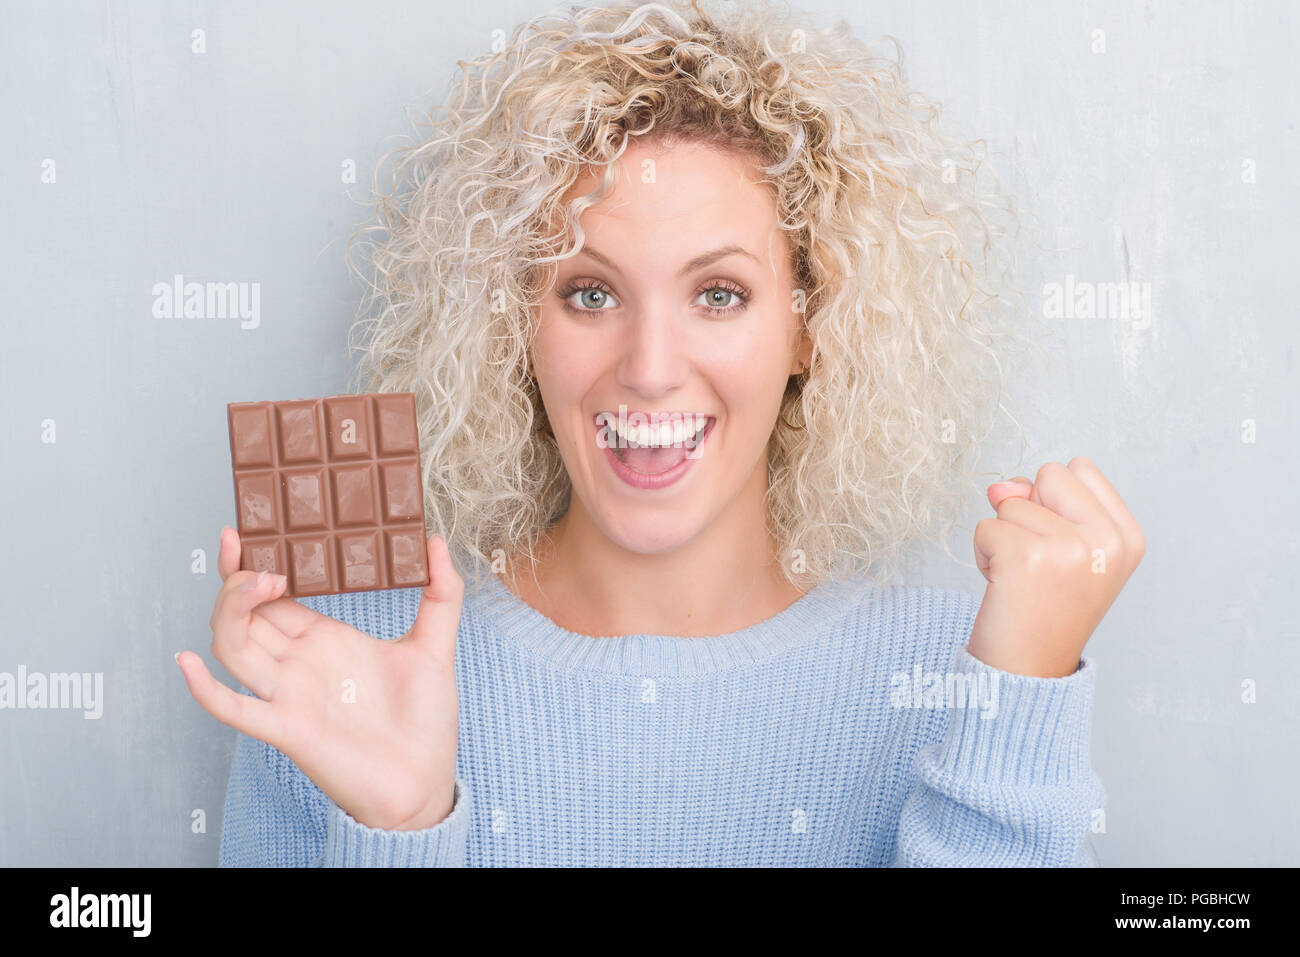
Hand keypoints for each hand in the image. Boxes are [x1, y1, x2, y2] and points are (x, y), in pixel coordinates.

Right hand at [176, 526, 462, 830]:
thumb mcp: (436, 645)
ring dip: (231, 613)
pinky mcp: (287, 728)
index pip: (276, 594)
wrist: (425, 782)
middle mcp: (299, 663)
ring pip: (234, 647)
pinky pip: (233, 708)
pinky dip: (205, 689)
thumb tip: (435, 541)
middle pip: (246, 614)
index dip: (257, 563)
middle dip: (241, 580)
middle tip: (259, 556)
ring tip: (254, 584)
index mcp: (326, 639)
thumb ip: (440, 593)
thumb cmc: (426, 722)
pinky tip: (190, 663)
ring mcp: (288, 694)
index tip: (249, 529)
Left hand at [968, 457, 1144, 677]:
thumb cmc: (1042, 609)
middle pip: (1049, 474)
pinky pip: (985, 527)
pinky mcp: (1028, 559)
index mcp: (1127, 537)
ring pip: (1011, 502)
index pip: (1079, 468)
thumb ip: (1039, 502)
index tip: (1060, 546)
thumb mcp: (1060, 549)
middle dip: (1029, 510)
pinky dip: (983, 555)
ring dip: (1003, 538)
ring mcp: (1071, 549)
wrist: (1028, 672)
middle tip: (1037, 563)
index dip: (1054, 500)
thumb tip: (1000, 487)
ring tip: (1022, 580)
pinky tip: (1004, 588)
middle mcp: (1107, 541)